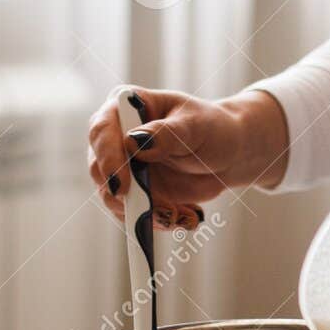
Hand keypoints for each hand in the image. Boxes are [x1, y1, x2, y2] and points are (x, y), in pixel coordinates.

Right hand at [86, 87, 289, 229]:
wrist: (229, 154)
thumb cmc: (212, 129)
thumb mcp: (195, 126)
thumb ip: (165, 133)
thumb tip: (134, 142)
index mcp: (127, 107)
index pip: (102, 131)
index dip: (107, 159)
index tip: (121, 185)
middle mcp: (116, 138)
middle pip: (100, 170)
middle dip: (128, 196)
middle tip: (162, 210)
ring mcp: (123, 168)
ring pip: (114, 199)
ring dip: (145, 214)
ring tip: (181, 214)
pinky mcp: (135, 193)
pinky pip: (134, 215)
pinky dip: (159, 221)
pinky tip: (186, 216)